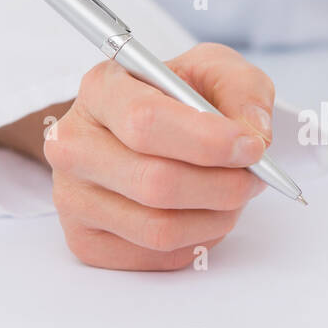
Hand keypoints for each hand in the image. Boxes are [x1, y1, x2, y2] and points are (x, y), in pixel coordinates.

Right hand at [44, 43, 273, 269]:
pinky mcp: (87, 242)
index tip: (251, 147)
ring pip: (160, 227)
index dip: (207, 141)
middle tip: (254, 177)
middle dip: (222, 185)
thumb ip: (242, 89)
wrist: (142, 134)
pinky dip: (199, 238)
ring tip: (233, 193)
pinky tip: (204, 212)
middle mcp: (72, 145)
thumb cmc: (178, 101)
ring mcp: (72, 198)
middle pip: (155, 182)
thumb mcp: (215, 71)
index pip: (145, 121)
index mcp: (99, 89)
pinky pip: (158, 255)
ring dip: (216, 216)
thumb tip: (253, 134)